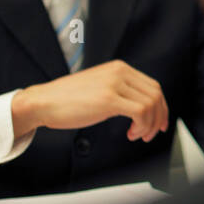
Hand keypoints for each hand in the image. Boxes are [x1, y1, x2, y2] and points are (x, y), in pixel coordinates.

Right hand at [11, 60, 170, 141]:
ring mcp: (115, 84)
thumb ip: (120, 91)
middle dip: (159, 117)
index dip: (161, 107)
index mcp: (119, 68)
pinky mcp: (109, 99)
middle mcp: (120, 72)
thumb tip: (140, 107)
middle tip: (151, 133)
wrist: (42, 102)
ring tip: (136, 134)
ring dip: (149, 125)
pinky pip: (141, 112)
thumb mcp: (100, 87)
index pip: (153, 86)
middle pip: (156, 94)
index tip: (159, 122)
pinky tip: (131, 133)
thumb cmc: (67, 100)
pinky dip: (142, 126)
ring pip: (151, 104)